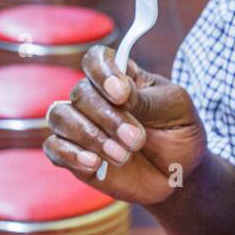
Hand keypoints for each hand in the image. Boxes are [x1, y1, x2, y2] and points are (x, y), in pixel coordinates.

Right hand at [43, 44, 207, 205]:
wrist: (180, 174)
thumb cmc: (180, 133)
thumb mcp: (176, 109)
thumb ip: (147, 99)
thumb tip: (119, 94)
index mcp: (122, 78)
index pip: (96, 60)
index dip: (103, 73)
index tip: (122, 95)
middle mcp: (96, 98)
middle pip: (80, 93)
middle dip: (108, 118)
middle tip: (137, 139)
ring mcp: (83, 126)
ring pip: (60, 117)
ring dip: (90, 136)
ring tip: (122, 156)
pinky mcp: (74, 155)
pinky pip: (54, 147)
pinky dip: (71, 154)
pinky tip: (94, 163)